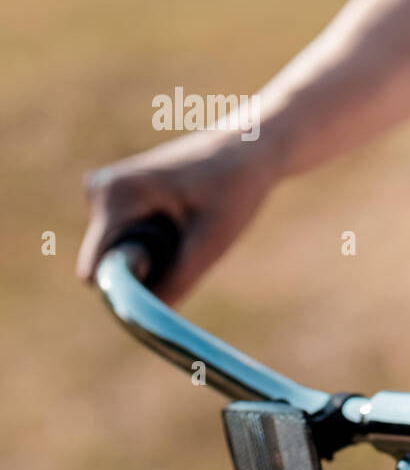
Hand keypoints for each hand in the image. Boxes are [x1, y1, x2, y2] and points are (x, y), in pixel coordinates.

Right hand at [77, 130, 278, 303]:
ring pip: (122, 254)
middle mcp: (98, 191)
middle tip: (193, 237)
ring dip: (159, 253)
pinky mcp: (116, 197)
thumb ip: (177, 281)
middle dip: (151, 265)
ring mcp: (103, 192)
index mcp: (115, 195)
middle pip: (112, 263)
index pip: (98, 270)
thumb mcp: (212, 241)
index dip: (133, 285)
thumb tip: (147, 323)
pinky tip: (186, 215)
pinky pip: (130, 241)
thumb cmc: (236, 188)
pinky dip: (160, 241)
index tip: (174, 269)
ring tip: (192, 220)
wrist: (250, 146)